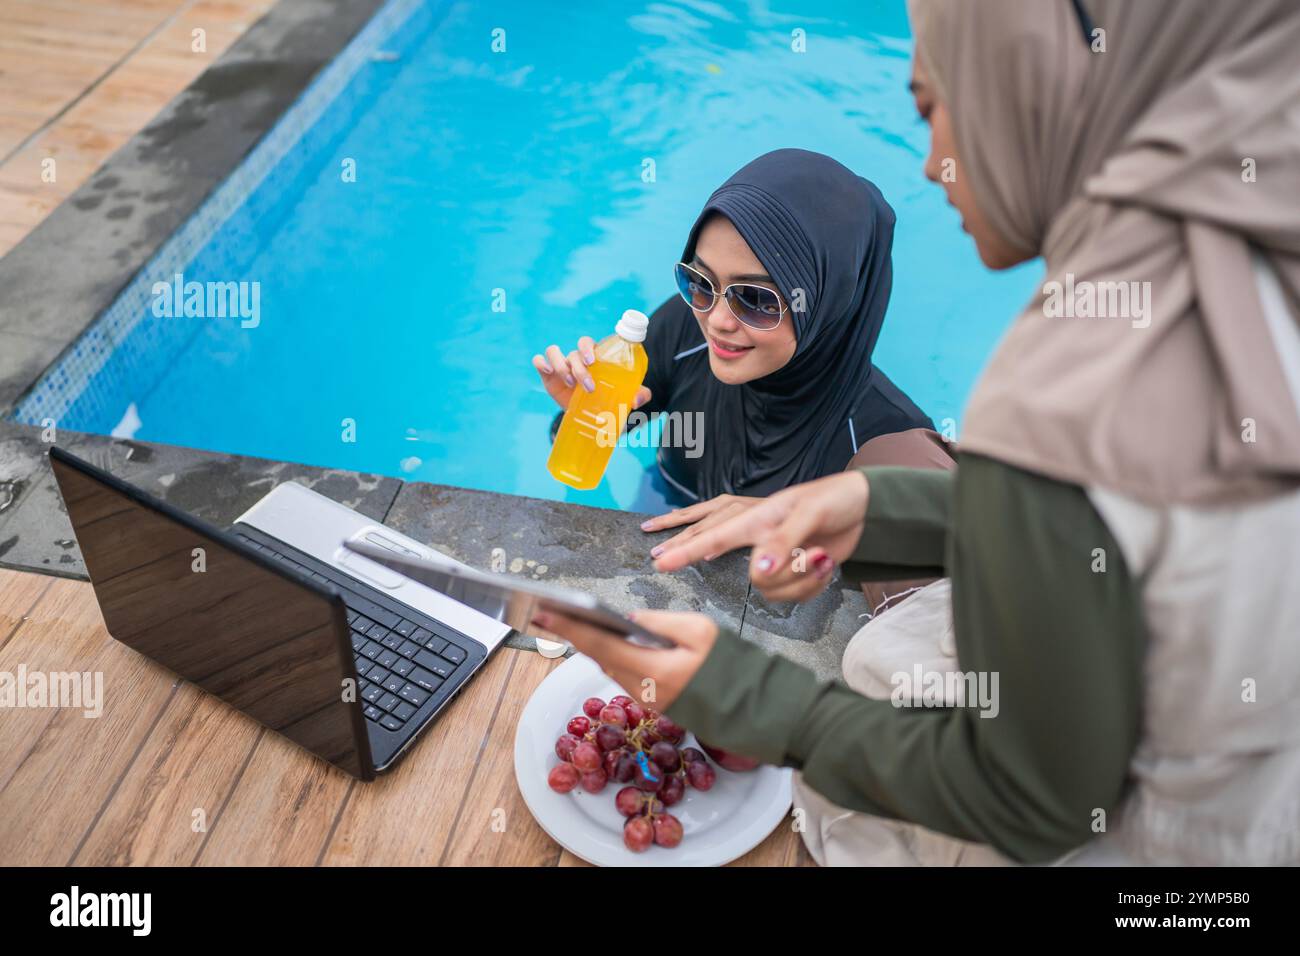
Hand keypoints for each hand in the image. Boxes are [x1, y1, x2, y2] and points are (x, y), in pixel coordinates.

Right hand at [532, 336, 650, 411]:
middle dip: (579, 367)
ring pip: (554, 353)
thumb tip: (639, 399)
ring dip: (561, 366)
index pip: (587, 343)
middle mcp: (576, 359)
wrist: (589, 417)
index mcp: (593, 358)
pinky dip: (541, 363)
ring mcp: (561, 366)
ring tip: (570, 383)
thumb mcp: (624, 397)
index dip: (588, 348)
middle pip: (573, 352)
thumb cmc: (608, 400)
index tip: (592, 361)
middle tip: (588, 386)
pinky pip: (539, 361)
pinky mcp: (547, 376)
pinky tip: (547, 372)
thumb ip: (639, 394)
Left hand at [532, 608, 717, 711]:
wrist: (752, 707)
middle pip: (600, 658)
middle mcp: (644, 690)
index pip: (601, 646)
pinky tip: (606, 641)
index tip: (546, 613)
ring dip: (593, 646)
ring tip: (573, 622)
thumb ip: (661, 622)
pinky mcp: (654, 702)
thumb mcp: (700, 631)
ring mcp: (648, 700)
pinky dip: (611, 657)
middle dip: (577, 635)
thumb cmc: (732, 667)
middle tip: (554, 612)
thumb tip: (630, 619)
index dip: (571, 628)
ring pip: (610, 667)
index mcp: (655, 670)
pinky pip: (624, 675)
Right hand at [652, 470, 869, 601]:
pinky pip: (789, 594)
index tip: (660, 559)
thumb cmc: (835, 499)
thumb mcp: (810, 515)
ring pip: (765, 585)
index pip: (714, 534)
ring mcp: (775, 554)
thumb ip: (781, 543)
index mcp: (759, 516)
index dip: (686, 548)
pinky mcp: (792, 571)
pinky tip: (824, 567)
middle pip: (716, 546)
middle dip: (694, 550)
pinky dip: (810, 586)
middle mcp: (760, 535)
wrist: (866, 508)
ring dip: (798, 580)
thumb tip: (758, 572)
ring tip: (820, 557)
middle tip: (662, 556)